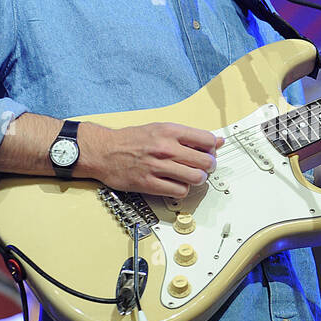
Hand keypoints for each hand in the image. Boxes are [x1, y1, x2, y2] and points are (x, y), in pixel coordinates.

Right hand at [84, 121, 222, 198]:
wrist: (104, 151)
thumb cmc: (131, 140)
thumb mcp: (160, 129)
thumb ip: (188, 136)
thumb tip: (217, 141)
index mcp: (169, 131)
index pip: (207, 140)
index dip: (212, 148)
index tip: (209, 152)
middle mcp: (165, 148)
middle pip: (205, 161)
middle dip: (208, 166)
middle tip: (202, 167)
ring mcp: (158, 167)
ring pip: (196, 178)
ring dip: (197, 179)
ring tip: (191, 177)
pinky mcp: (150, 184)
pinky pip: (179, 191)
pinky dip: (182, 190)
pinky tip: (177, 184)